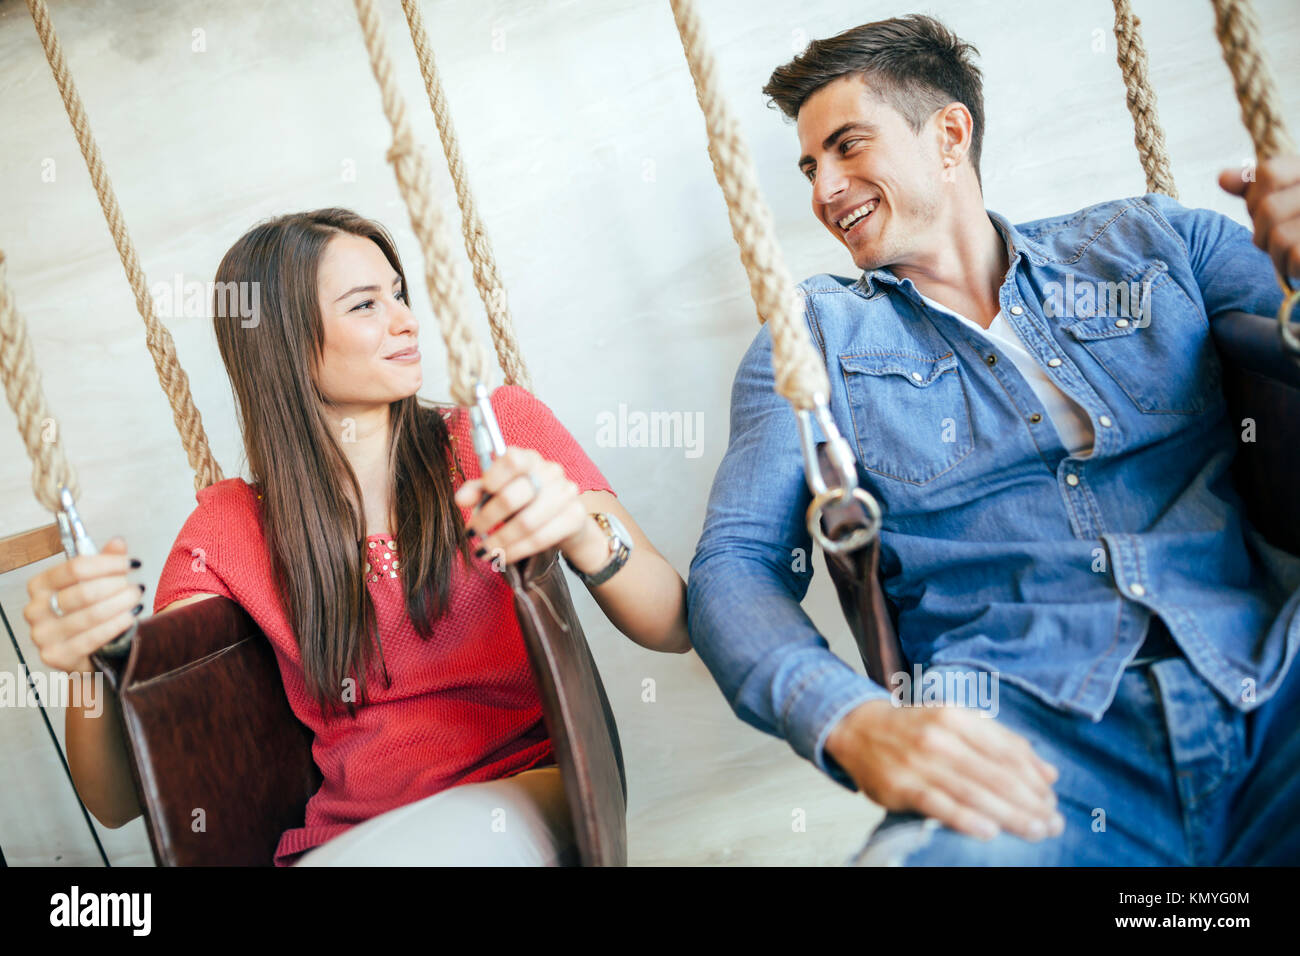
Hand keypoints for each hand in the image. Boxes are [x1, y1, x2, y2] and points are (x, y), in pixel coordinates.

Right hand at [22, 535, 145, 673]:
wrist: (83, 650)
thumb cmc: (85, 612)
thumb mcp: (94, 583)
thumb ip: (105, 562)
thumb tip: (118, 543)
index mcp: (41, 585)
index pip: (76, 567)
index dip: (109, 564)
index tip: (132, 564)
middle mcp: (36, 609)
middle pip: (85, 591)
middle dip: (118, 587)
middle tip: (136, 587)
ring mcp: (43, 634)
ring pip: (92, 614)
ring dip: (122, 605)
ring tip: (136, 600)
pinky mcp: (56, 655)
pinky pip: (93, 637)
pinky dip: (117, 625)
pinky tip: (130, 617)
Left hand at [453, 447, 600, 568]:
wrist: (562, 516)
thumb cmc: (525, 500)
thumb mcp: (498, 491)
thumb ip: (478, 491)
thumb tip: (460, 500)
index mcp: (529, 459)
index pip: (512, 460)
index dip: (494, 478)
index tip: (480, 497)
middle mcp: (550, 472)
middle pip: (514, 496)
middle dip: (487, 519)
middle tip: (472, 534)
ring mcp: (566, 493)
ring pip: (526, 523)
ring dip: (500, 542)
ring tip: (484, 551)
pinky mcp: (575, 517)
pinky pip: (541, 539)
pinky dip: (517, 551)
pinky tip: (503, 556)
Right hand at [825, 698, 1063, 842]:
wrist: (857, 729)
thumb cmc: (914, 729)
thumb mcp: (956, 722)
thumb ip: (1002, 743)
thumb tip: (1049, 774)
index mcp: (957, 716)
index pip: (1008, 750)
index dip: (1034, 778)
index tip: (1052, 799)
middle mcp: (940, 737)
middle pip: (996, 775)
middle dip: (1030, 802)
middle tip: (1053, 823)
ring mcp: (920, 762)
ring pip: (975, 793)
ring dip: (1011, 816)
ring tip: (1035, 831)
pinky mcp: (902, 786)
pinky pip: (940, 806)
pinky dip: (966, 820)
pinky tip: (990, 832)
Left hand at [1219, 154, 1299, 283]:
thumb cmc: (1296, 222)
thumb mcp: (1279, 195)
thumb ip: (1252, 186)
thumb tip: (1222, 178)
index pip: (1268, 174)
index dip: (1254, 198)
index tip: (1262, 210)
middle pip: (1268, 209)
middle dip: (1262, 232)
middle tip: (1275, 239)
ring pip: (1279, 237)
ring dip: (1275, 254)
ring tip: (1288, 252)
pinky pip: (1295, 256)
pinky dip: (1290, 266)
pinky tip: (1298, 264)